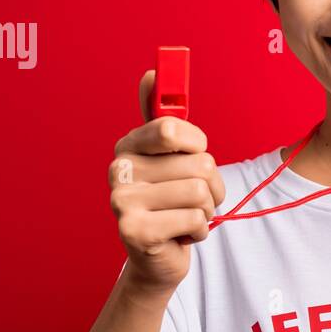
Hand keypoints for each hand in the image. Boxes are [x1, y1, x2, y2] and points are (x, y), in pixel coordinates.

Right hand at [109, 70, 225, 293]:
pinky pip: (196, 219)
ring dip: (207, 210)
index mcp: (128, 146)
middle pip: (199, 164)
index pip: (174, 129)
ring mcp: (122, 202)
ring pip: (200, 192)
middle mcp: (118, 170)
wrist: (157, 258)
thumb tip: (152, 73)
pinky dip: (200, 230)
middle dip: (211, 185)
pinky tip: (181, 235)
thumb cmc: (170, 202)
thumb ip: (165, 119)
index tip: (191, 155)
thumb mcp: (170, 159)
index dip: (197, 145)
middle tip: (194, 199)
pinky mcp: (135, 232)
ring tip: (188, 217)